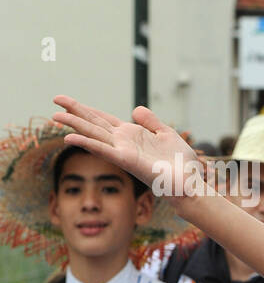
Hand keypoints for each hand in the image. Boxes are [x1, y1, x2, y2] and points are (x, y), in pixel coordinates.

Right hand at [51, 97, 200, 201]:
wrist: (189, 182)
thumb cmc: (181, 162)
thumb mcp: (167, 134)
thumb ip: (151, 121)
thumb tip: (135, 109)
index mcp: (132, 134)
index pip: (104, 118)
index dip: (87, 109)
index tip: (67, 101)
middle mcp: (123, 143)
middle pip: (94, 123)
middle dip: (75, 112)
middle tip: (55, 100)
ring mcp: (123, 152)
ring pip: (94, 134)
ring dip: (74, 125)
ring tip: (55, 115)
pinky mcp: (126, 161)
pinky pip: (103, 150)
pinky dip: (87, 143)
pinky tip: (70, 137)